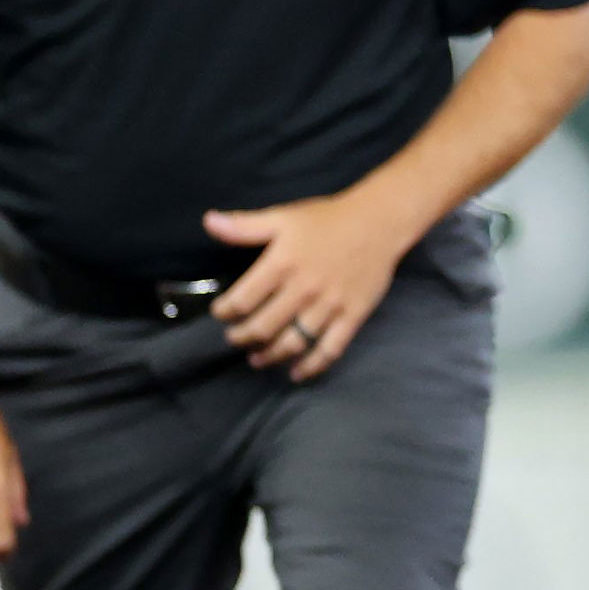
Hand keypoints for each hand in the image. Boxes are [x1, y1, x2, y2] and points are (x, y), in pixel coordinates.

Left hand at [205, 192, 428, 379]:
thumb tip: (208, 222)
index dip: (225, 313)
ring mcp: (329, 305)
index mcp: (282, 264)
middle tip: (236, 339)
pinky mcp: (352, 316)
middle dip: (242, 338)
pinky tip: (296, 373)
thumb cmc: (328, 219)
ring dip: (270, 356)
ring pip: (292, 343)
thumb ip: (244, 226)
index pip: (242, 300)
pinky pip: (329, 349)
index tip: (221, 314)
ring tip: (257, 359)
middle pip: (262, 327)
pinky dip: (311, 366)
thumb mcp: (283, 216)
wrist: (379, 221)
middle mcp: (303, 289)